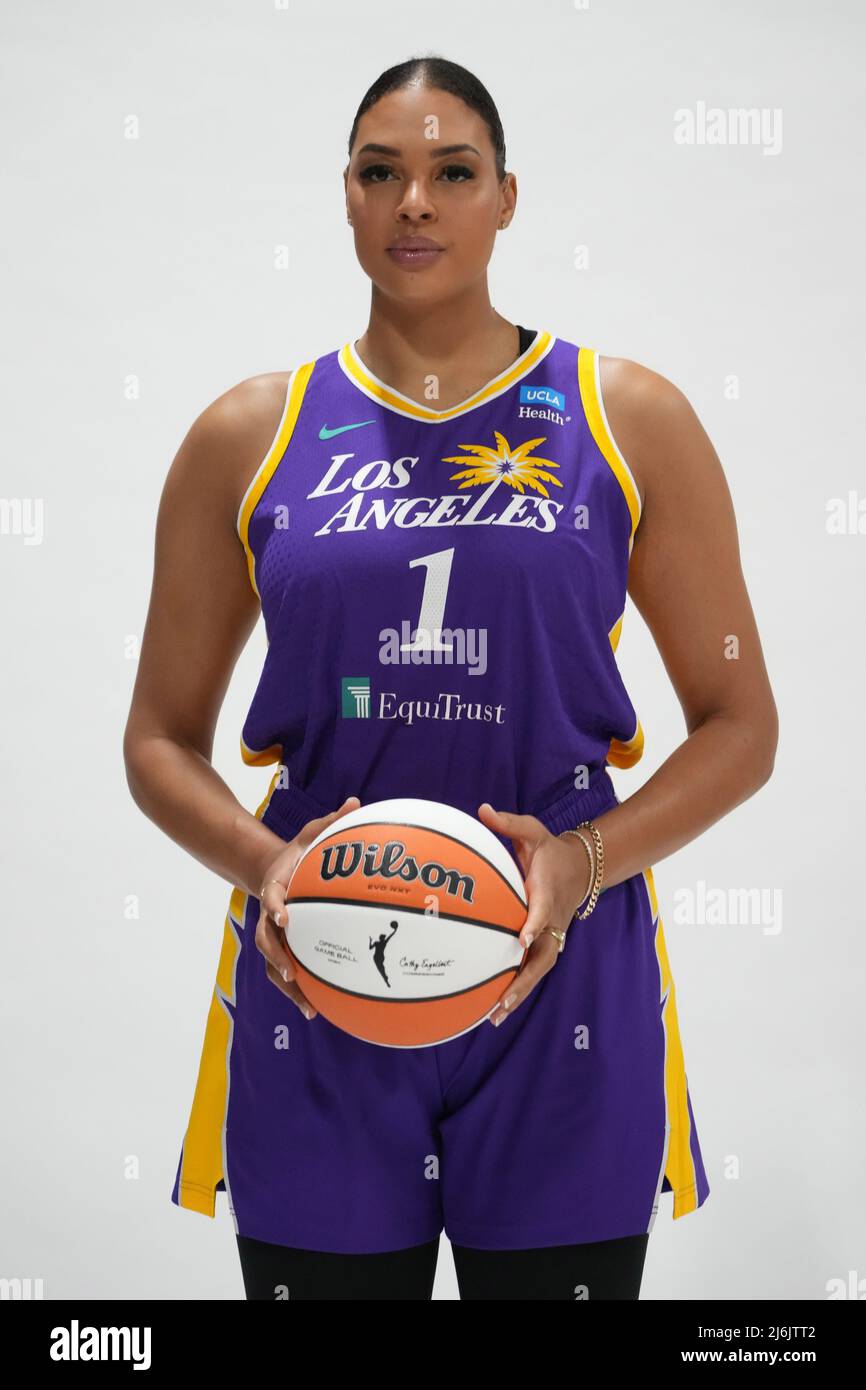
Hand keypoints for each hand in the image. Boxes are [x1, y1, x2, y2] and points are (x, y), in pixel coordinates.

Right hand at [256, 795, 361, 1018]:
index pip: (270, 897)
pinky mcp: (281, 947)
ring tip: (309, 1007)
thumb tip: (357, 802)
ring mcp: (273, 934)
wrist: (272, 869)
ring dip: (287, 986)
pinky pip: (285, 971)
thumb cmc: (298, 851)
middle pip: (266, 940)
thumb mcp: (311, 832)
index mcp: (274, 885)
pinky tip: (318, 1009)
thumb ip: (331, 821)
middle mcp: (269, 914)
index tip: (286, 916)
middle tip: (292, 972)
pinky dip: (298, 990)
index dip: (276, 907)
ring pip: (272, 963)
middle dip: (277, 957)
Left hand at [476, 803, 591, 1026]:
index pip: (541, 913)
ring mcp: (551, 936)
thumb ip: (507, 823)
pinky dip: (518, 989)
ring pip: (538, 970)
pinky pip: (533, 970)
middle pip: (542, 956)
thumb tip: (482, 810)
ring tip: (495, 1016)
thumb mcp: (531, 831)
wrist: (581, 868)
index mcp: (546, 893)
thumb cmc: (549, 850)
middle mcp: (551, 920)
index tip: (521, 940)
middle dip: (523, 980)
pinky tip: (495, 1008)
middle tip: (502, 1000)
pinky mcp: (547, 944)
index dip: (533, 926)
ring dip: (519, 993)